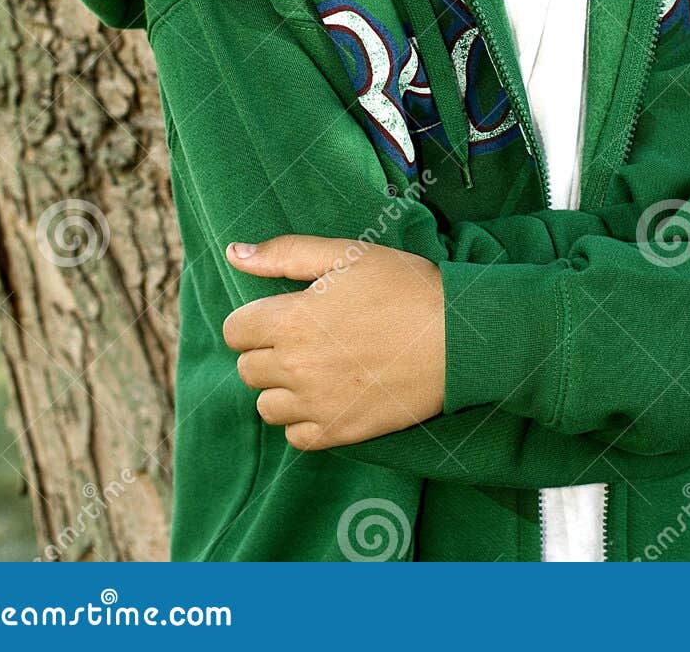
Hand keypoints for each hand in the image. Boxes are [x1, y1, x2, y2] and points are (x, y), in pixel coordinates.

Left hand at [221, 233, 444, 451]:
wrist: (456, 337)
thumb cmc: (404, 286)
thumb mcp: (347, 255)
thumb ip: (284, 254)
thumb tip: (233, 253)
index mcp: (291, 321)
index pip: (235, 331)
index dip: (255, 318)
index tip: (283, 312)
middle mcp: (295, 368)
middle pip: (247, 369)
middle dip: (268, 350)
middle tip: (307, 335)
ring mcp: (316, 405)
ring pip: (266, 406)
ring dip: (282, 387)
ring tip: (318, 365)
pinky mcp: (339, 432)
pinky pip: (295, 437)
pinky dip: (303, 420)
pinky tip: (328, 395)